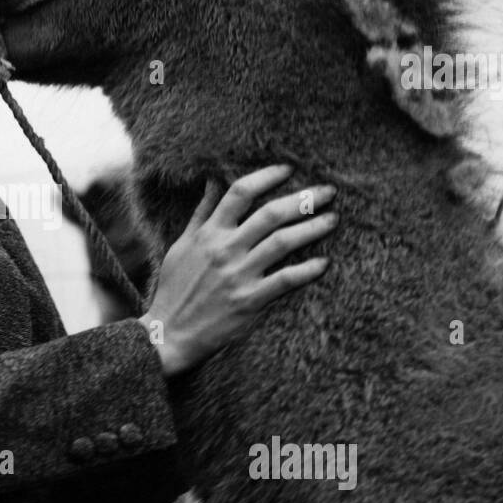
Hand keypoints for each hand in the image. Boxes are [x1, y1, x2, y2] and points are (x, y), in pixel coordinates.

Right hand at [140, 165, 335, 375]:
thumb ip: (201, 213)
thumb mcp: (182, 245)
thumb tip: (213, 181)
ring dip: (312, 228)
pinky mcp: (249, 301)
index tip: (288, 170)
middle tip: (327, 191)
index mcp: (208, 234)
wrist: (169, 332)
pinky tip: (323, 263)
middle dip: (303, 199)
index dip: (267, 177)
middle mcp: (225, 250)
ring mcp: (238, 275)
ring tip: (333, 219)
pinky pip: (285, 280)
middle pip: (270, 214)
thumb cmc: (175, 288)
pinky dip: (307, 270)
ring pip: (283, 243)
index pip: (240, 193)